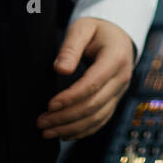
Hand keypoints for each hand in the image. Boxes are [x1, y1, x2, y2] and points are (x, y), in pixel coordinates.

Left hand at [37, 17, 134, 140]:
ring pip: (97, 117)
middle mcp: (122, 78)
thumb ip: (71, 47)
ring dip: (72, 128)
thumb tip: (60, 69)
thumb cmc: (97, 31)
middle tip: (41, 122)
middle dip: (66, 117)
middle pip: (94, 105)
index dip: (71, 97)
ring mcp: (120, 91)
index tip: (50, 105)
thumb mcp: (83, 28)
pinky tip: (65, 134)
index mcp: (116, 58)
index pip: (93, 84)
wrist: (118, 37)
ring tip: (48, 132)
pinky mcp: (115, 100)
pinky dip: (83, 130)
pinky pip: (101, 120)